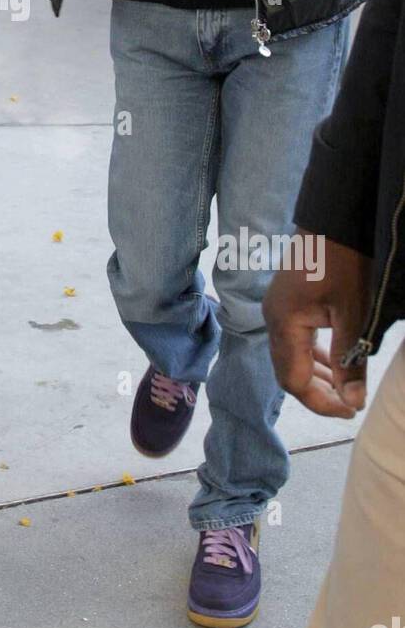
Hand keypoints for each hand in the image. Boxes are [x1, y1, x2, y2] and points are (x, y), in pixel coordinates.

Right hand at [263, 233, 373, 417]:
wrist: (336, 217)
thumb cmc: (344, 262)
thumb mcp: (353, 314)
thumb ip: (351, 360)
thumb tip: (353, 401)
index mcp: (283, 323)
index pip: (293, 380)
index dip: (321, 402)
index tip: (351, 410)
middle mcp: (273, 318)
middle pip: (288, 371)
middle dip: (318, 392)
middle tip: (351, 404)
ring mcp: (277, 309)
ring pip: (292, 356)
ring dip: (317, 375)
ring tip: (346, 390)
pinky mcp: (287, 301)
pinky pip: (296, 339)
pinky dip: (315, 355)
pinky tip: (335, 362)